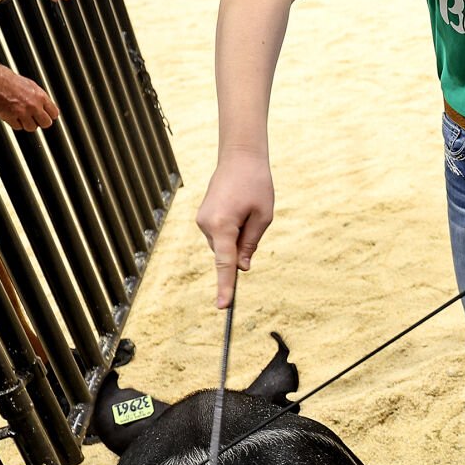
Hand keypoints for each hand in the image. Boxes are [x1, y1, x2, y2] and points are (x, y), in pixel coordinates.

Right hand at [0, 63, 57, 131]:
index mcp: (40, 96)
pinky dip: (14, 123)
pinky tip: (11, 115)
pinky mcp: (9, 117)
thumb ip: (37, 97)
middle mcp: (33, 105)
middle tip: (32, 118)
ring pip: (32, 128)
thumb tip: (43, 106)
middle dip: (39, 122)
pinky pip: (18, 127)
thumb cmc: (5, 78)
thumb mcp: (28, 84)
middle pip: (46, 124)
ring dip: (26, 124)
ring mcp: (21, 112)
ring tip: (20, 116)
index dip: (49, 115)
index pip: (54, 114)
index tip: (44, 116)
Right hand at [196, 151, 274, 308]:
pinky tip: (238, 209)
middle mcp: (206, 225)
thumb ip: (250, 244)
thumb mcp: (263, 216)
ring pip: (223, 245)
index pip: (224, 264)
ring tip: (245, 209)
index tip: (224, 306)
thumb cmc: (256, 184)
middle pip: (226, 253)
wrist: (239, 157)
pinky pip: (219, 235)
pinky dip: (231, 230)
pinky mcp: (203, 217)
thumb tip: (241, 268)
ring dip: (237, 236)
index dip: (226, 286)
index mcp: (222, 226)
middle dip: (241, 246)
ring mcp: (202, 221)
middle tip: (253, 218)